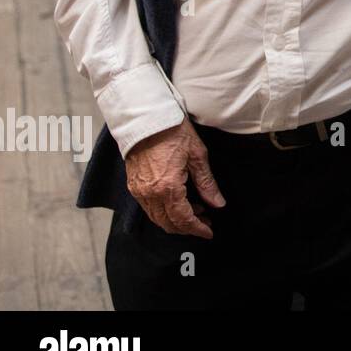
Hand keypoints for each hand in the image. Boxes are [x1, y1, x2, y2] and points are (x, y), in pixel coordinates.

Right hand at [125, 120, 225, 238]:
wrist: (146, 117)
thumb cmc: (173, 131)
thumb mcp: (197, 155)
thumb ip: (207, 183)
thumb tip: (218, 204)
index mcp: (167, 187)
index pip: (183, 219)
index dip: (197, 229)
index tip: (209, 232)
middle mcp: (149, 193)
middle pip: (168, 223)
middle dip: (188, 227)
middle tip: (206, 222)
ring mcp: (138, 190)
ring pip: (157, 218)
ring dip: (176, 220)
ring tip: (196, 210)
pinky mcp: (133, 185)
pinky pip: (149, 208)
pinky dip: (164, 211)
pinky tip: (179, 202)